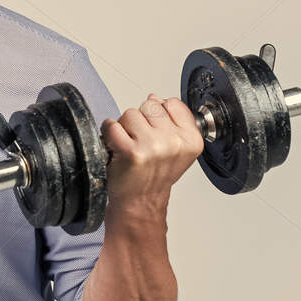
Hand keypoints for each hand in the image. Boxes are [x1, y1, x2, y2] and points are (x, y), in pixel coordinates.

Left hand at [101, 94, 205, 218]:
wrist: (140, 202)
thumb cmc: (154, 176)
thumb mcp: (175, 148)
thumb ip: (170, 120)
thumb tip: (155, 98)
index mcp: (191, 140)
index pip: (172, 103)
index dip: (159, 115)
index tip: (156, 132)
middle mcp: (175, 142)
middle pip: (150, 105)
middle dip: (141, 120)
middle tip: (141, 142)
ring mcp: (154, 146)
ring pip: (130, 113)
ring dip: (125, 127)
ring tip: (130, 146)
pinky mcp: (132, 152)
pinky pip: (113, 125)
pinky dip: (109, 133)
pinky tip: (116, 146)